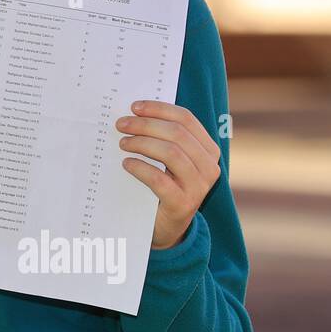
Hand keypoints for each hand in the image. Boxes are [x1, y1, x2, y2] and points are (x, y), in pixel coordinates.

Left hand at [115, 100, 221, 249]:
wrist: (167, 225)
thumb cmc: (165, 184)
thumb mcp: (169, 159)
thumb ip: (162, 136)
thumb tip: (136, 111)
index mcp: (208, 150)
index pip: (186, 119)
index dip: (159, 109)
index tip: (134, 107)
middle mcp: (209, 167)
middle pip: (177, 134)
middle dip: (145, 125)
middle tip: (121, 124)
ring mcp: (198, 187)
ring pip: (171, 153)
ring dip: (142, 143)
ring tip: (123, 143)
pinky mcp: (182, 204)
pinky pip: (159, 179)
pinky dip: (140, 168)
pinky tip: (127, 163)